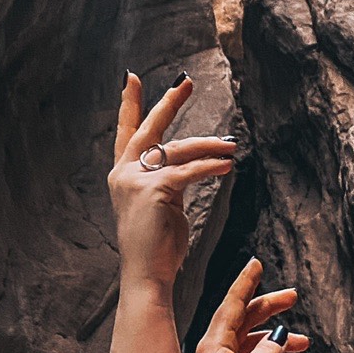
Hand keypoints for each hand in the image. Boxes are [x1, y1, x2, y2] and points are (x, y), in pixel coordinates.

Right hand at [109, 72, 236, 288]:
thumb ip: (167, 179)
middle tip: (187, 82)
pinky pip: (189, 170)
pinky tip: (227, 165)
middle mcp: (124, 174)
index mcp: (122, 176)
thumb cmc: (158, 246)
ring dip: (208, 145)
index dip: (129, 104)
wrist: (147, 275)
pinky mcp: (155, 190)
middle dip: (169, 102)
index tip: (131, 77)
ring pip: (178, 150)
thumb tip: (190, 162)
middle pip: (149, 128)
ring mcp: (136, 181)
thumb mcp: (161, 204)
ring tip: (231, 145)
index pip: (126, 132)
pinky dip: (210, 166)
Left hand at [175, 260, 309, 352]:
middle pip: (246, 322)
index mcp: (215, 344)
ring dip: (280, 344)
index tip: (256, 263)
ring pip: (255, 347)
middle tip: (293, 297)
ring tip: (306, 345)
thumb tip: (281, 335)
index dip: (246, 282)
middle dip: (271, 310)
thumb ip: (271, 350)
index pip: (234, 304)